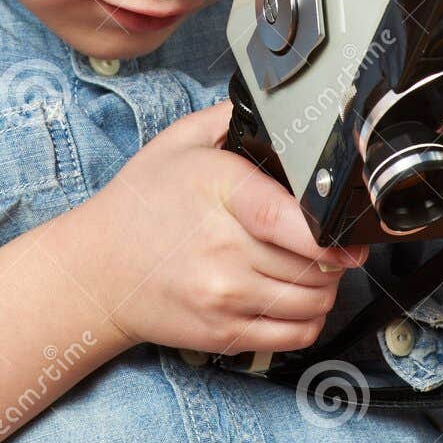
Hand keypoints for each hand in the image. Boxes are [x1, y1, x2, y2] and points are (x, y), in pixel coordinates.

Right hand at [81, 100, 366, 356]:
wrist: (96, 271)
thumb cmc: (140, 205)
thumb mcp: (179, 142)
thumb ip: (231, 118)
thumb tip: (279, 106)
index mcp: (218, 193)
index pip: (288, 219)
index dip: (329, 230)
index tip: (346, 229)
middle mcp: (223, 250)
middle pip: (315, 261)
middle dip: (334, 251)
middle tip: (325, 239)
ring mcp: (224, 297)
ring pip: (314, 299)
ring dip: (326, 284)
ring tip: (310, 266)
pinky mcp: (225, 334)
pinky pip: (296, 335)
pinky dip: (310, 317)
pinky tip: (296, 297)